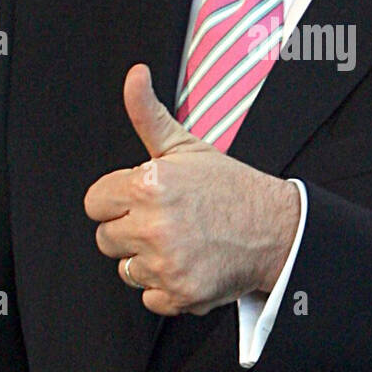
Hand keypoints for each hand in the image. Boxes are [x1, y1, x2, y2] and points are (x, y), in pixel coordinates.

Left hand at [83, 63, 300, 314]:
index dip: (117, 201)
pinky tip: (189, 264)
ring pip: (125, 269)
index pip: (95, 203)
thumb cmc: (229, 187)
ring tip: (180, 242)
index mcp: (149, 185)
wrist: (276, 229)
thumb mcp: (185, 145)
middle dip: (130, 230)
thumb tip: (134, 75)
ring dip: (147, 259)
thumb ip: (147, 113)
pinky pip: (147, 296)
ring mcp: (166, 262)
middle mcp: (154, 225)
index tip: (143, 201)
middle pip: (105, 239)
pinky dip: (166, 286)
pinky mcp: (178, 294)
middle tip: (166, 220)